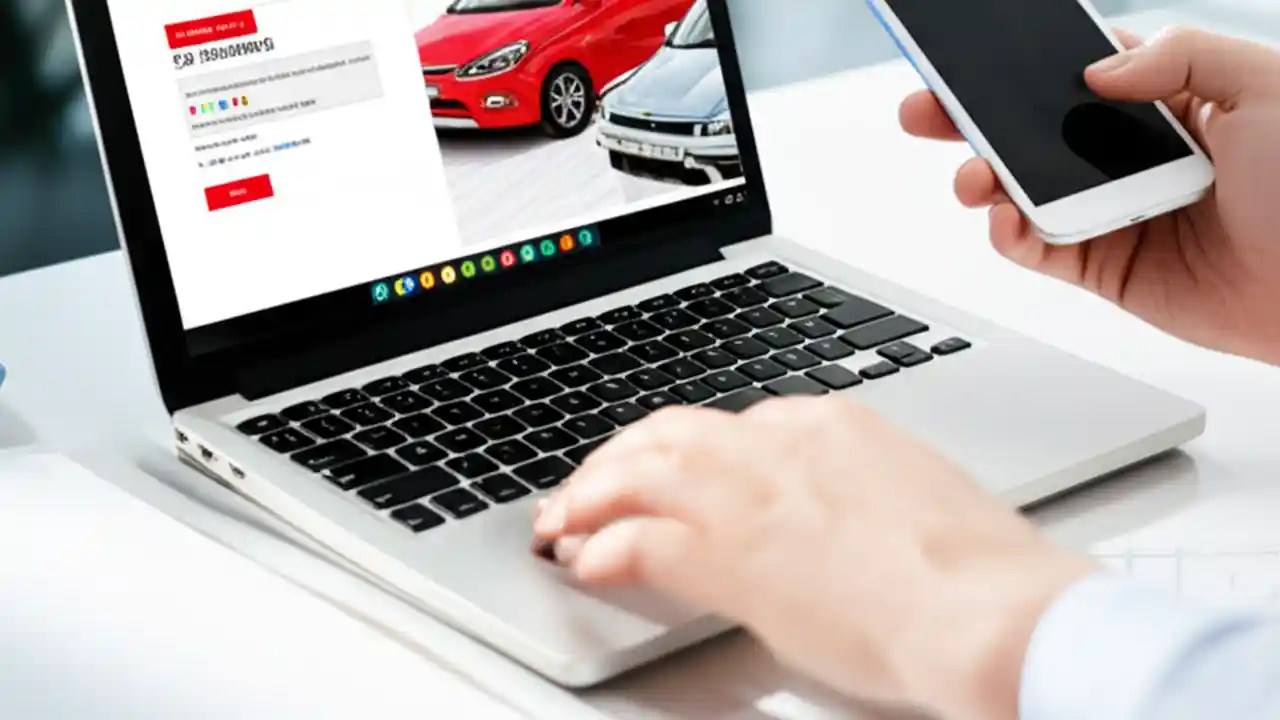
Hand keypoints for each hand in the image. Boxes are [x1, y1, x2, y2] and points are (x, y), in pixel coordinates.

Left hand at [533, 401, 1092, 719]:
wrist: (985, 604)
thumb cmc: (974, 568)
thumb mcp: (913, 503)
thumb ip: (859, 496)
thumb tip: (836, 522)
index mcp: (830, 424)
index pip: (731, 424)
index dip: (684, 451)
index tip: (667, 471)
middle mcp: (778, 443)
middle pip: (670, 433)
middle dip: (620, 458)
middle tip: (590, 489)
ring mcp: (747, 492)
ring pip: (638, 472)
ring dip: (590, 495)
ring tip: (563, 522)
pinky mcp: (727, 552)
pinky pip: (637, 539)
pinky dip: (602, 547)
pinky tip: (588, 563)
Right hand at [900, 28, 1279, 364]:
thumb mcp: (1265, 87)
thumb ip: (1181, 56)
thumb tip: (1097, 72)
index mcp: (1174, 100)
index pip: (1080, 74)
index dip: (1024, 68)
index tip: (972, 62)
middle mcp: (1136, 155)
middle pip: (1035, 131)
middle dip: (973, 121)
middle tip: (927, 113)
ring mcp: (1116, 211)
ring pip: (1027, 192)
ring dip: (984, 181)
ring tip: (970, 179)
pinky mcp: (1107, 267)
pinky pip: (1042, 249)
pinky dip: (1011, 237)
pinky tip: (1004, 221)